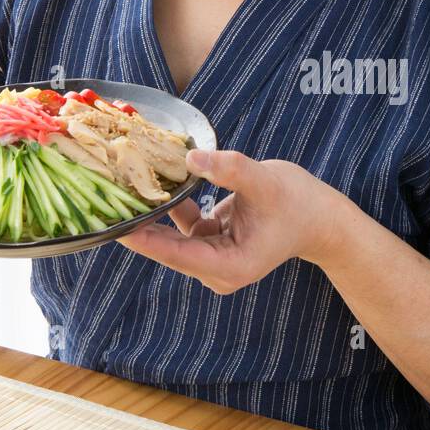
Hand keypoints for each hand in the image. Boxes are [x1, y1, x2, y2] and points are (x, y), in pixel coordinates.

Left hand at [116, 148, 343, 292]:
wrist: (319, 217)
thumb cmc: (298, 203)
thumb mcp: (265, 182)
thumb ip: (230, 169)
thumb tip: (191, 159)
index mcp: (231, 266)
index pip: (178, 254)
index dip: (145, 240)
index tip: (116, 225)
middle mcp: (217, 269)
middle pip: (169, 248)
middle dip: (142, 224)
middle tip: (110, 197)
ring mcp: (212, 257)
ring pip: (172, 235)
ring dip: (153, 211)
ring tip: (123, 184)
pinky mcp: (210, 242)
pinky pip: (182, 223)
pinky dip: (171, 204)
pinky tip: (155, 179)